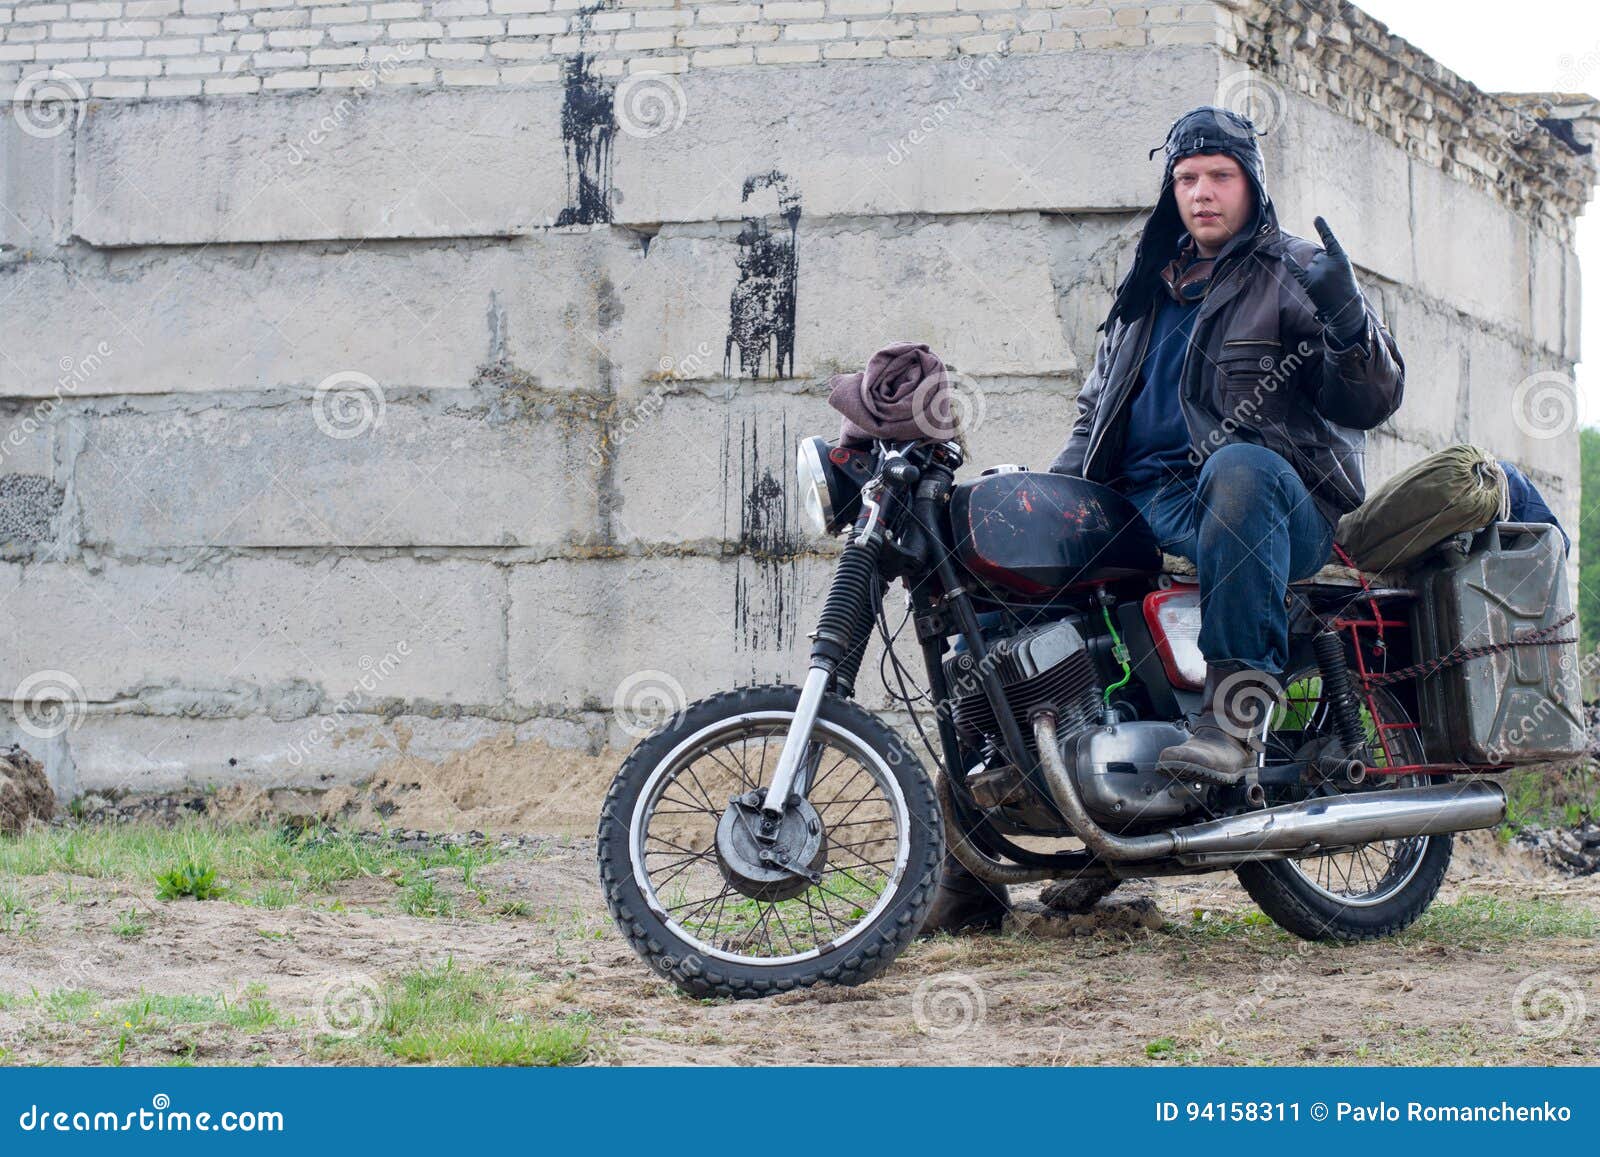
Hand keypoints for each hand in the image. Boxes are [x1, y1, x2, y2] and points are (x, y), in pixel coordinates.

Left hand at [1282, 216, 1366, 347]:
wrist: (1345, 308)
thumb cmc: (1346, 286)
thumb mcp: (1343, 268)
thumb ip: (1328, 259)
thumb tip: (1311, 257)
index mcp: (1340, 256)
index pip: (1330, 239)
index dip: (1323, 228)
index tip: (1316, 218)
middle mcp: (1327, 262)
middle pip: (1318, 256)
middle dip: (1323, 265)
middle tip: (1333, 279)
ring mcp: (1316, 272)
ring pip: (1310, 265)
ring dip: (1316, 273)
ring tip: (1327, 285)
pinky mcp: (1308, 283)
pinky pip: (1295, 270)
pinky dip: (1289, 263)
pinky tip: (1284, 256)